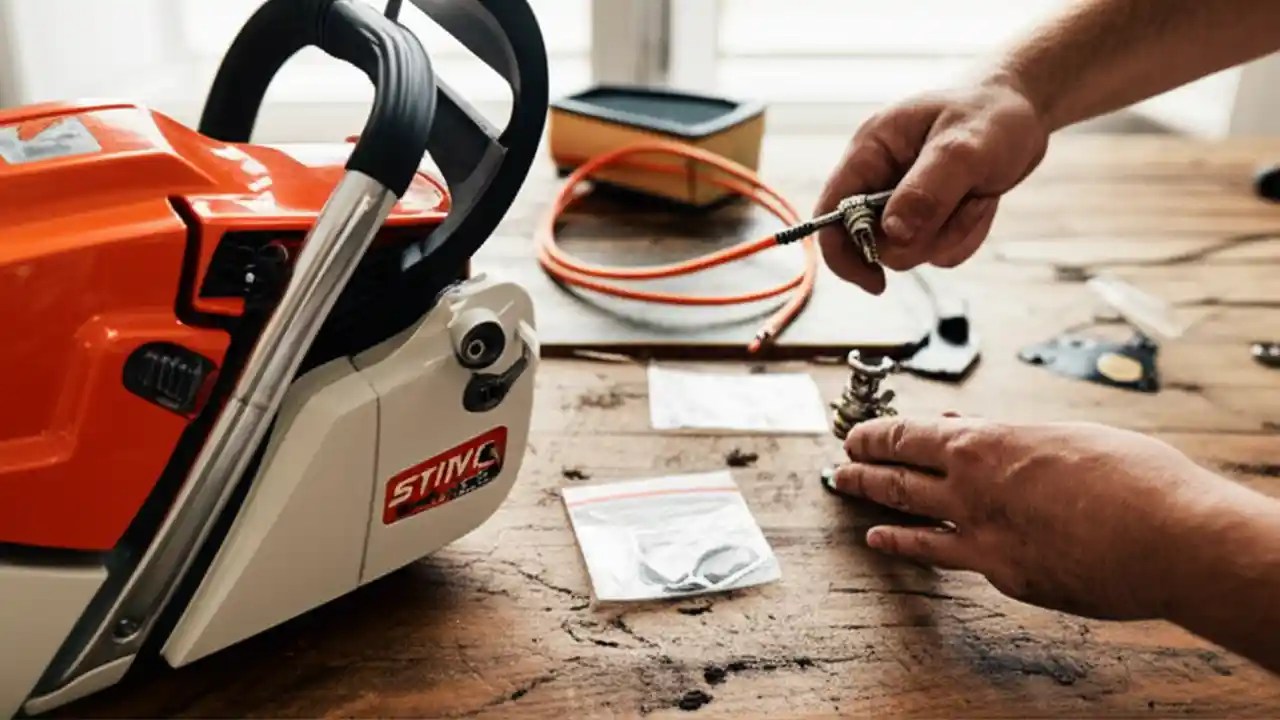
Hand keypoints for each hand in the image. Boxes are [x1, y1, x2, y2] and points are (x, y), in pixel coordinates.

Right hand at [814, 75, 1049, 292]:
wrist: (1024, 110)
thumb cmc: (990, 113)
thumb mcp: (962, 148)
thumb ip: (926, 190)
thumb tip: (893, 235)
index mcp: (870, 153)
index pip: (831, 213)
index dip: (842, 253)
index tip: (875, 280)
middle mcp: (878, 180)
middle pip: (874, 243)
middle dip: (922, 236)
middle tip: (961, 203)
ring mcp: (903, 202)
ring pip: (911, 252)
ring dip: (951, 233)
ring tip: (976, 194)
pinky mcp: (928, 218)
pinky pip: (938, 252)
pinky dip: (965, 236)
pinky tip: (981, 202)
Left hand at [830, 416, 1241, 620]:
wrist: (1172, 539)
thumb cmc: (1135, 478)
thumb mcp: (1067, 437)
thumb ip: (1012, 438)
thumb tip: (969, 431)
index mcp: (989, 444)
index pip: (909, 435)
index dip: (876, 434)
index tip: (857, 433)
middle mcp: (972, 490)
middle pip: (896, 478)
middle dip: (863, 468)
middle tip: (842, 464)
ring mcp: (982, 537)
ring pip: (908, 520)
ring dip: (873, 506)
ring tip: (849, 495)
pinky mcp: (1002, 576)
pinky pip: (947, 558)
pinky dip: (912, 548)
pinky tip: (893, 544)